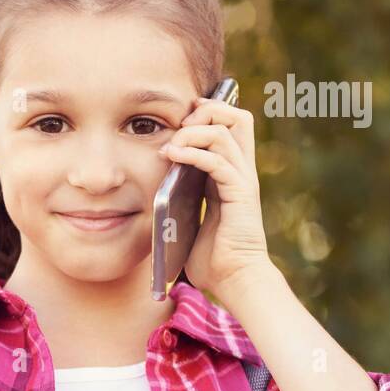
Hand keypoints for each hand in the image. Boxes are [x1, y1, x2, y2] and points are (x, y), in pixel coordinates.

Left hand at [160, 96, 272, 297]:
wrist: (234, 279)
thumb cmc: (212, 256)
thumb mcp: (189, 218)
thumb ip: (179, 197)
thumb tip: (146, 186)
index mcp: (230, 173)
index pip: (229, 124)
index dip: (207, 113)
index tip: (177, 119)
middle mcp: (241, 171)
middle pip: (238, 117)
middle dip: (207, 111)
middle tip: (180, 126)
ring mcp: (242, 180)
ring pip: (226, 131)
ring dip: (193, 132)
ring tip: (171, 145)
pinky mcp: (240, 194)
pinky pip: (218, 161)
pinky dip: (193, 153)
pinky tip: (172, 157)